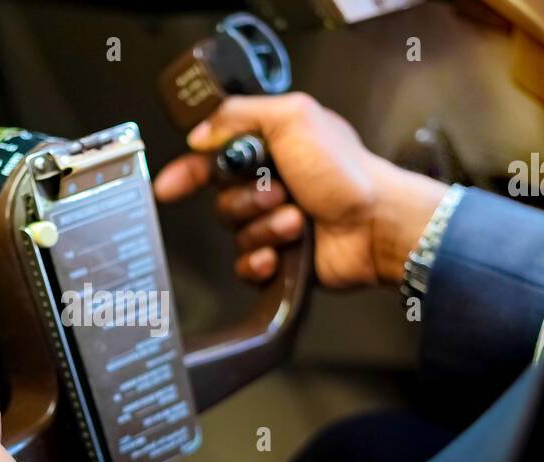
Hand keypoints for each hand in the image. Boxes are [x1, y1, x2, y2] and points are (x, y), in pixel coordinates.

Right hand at [154, 92, 448, 289]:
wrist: (377, 224)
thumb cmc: (346, 171)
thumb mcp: (293, 118)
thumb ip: (239, 115)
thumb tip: (199, 134)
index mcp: (271, 149)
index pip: (213, 158)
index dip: (187, 172)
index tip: (167, 187)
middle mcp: (271, 185)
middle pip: (222, 199)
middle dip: (246, 198)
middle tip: (280, 192)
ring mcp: (276, 223)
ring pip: (236, 232)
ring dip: (264, 226)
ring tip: (297, 221)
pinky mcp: (281, 258)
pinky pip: (245, 264)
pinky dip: (260, 258)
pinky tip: (281, 254)